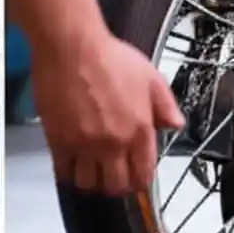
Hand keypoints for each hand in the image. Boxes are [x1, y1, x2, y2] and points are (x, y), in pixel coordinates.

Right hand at [30, 26, 184, 196]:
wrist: (71, 46)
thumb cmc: (109, 56)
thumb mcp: (150, 76)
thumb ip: (165, 105)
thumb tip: (175, 125)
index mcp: (139, 130)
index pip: (143, 173)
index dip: (140, 182)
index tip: (135, 179)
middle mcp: (113, 144)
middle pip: (116, 186)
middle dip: (117, 186)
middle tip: (112, 177)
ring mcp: (84, 145)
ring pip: (89, 184)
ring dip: (92, 182)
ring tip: (91, 172)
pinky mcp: (58, 141)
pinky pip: (64, 172)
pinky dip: (69, 173)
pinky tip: (71, 165)